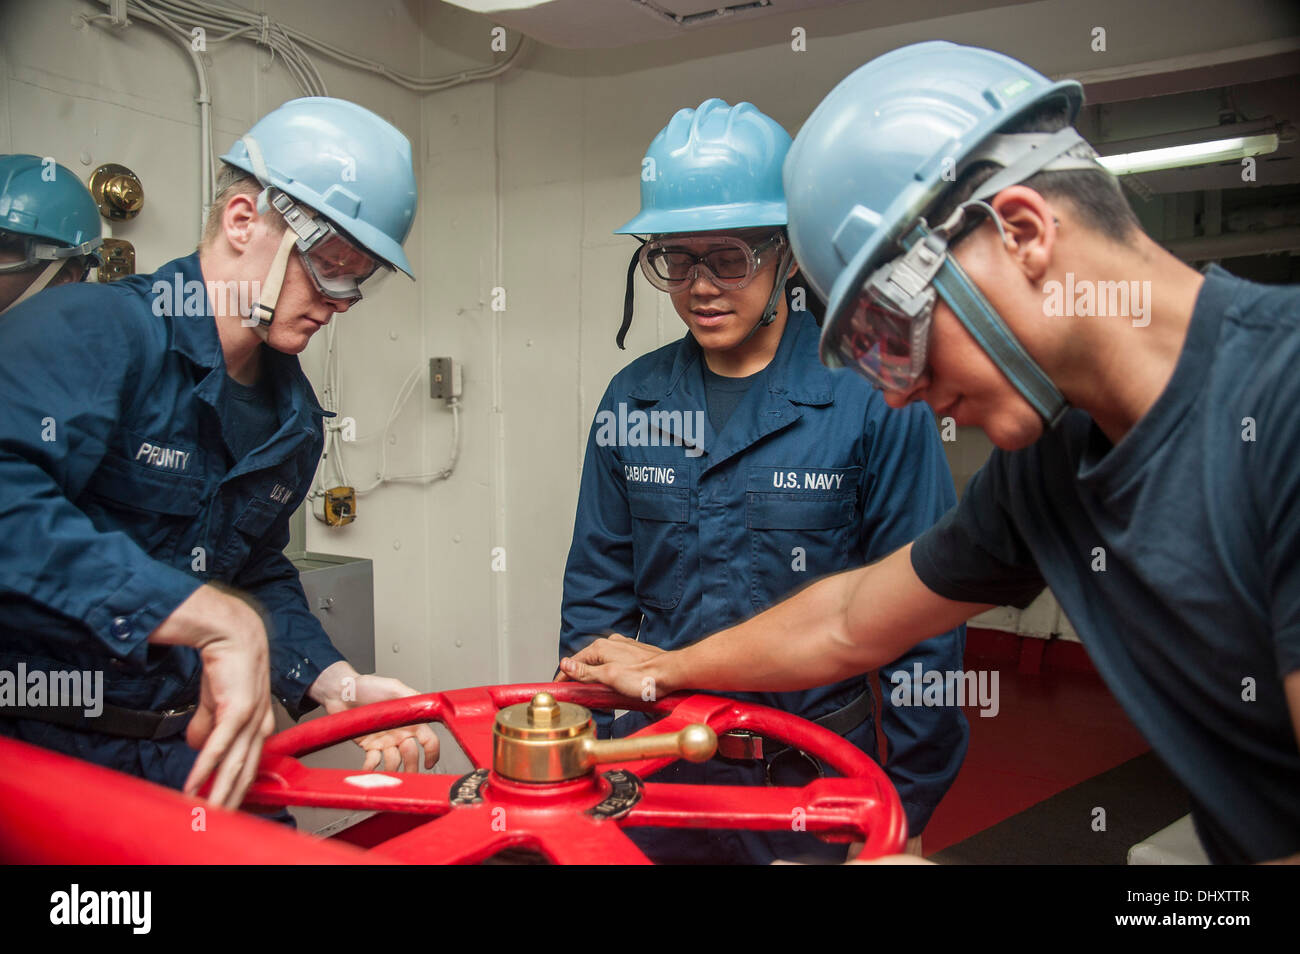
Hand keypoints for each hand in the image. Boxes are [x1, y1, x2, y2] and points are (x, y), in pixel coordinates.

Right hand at [151, 584, 275, 808]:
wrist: (228, 627)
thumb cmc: (225, 658)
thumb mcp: (214, 698)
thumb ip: (209, 722)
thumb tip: (199, 748)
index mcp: (260, 719)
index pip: (251, 761)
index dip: (239, 786)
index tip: (226, 805)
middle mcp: (261, 720)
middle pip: (247, 769)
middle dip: (231, 799)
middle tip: (216, 820)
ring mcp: (252, 715)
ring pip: (237, 763)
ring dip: (219, 792)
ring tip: (208, 813)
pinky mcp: (237, 706)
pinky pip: (220, 745)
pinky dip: (207, 767)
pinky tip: (196, 784)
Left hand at [312, 662, 438, 771]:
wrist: (342, 692)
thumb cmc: (367, 686)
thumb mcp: (393, 687)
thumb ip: (412, 697)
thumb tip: (428, 706)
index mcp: (409, 720)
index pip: (428, 739)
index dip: (432, 752)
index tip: (429, 763)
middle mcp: (399, 733)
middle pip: (411, 755)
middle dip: (412, 766)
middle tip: (409, 774)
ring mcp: (384, 741)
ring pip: (394, 761)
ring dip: (392, 770)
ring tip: (387, 775)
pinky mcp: (369, 746)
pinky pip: (373, 761)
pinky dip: (370, 769)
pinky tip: (368, 770)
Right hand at [558, 634, 668, 698]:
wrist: (672, 673)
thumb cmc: (644, 677)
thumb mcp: (609, 677)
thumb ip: (585, 671)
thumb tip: (565, 663)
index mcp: (601, 647)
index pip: (574, 661)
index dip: (565, 675)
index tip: (560, 687)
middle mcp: (611, 643)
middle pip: (587, 661)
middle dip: (579, 675)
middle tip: (574, 692)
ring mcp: (623, 647)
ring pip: (601, 661)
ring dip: (594, 675)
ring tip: (591, 690)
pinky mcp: (633, 654)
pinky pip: (613, 663)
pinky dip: (607, 673)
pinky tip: (611, 684)